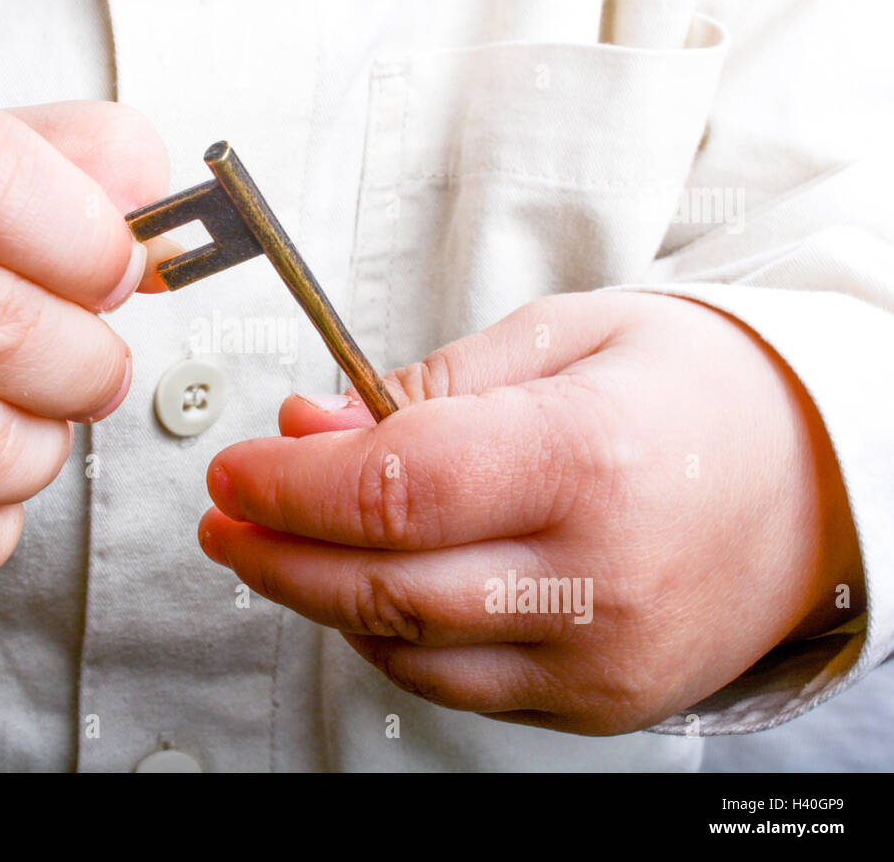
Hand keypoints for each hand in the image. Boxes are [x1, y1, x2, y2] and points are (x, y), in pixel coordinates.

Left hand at [199, 292, 861, 733]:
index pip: (395, 489)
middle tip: (225, 519)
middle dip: (274, 555)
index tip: (235, 469)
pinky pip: (455, 686)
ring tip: (282, 545)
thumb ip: (427, 388)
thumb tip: (310, 429)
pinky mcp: (598, 703)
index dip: (289, 486)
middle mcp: (598, 578)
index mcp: (590, 458)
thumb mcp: (563, 338)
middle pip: (381, 588)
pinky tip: (368, 588)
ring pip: (405, 651)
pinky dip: (390, 639)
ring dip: (319, 600)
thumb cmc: (694, 392)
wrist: (817, 482)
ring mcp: (601, 658)